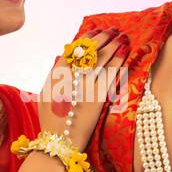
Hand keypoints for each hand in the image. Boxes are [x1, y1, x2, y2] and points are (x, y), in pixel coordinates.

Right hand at [35, 29, 129, 152]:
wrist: (60, 142)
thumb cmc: (51, 120)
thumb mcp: (45, 94)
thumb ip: (54, 75)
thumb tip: (63, 57)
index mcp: (56, 75)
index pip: (74, 49)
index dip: (87, 38)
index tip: (96, 31)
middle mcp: (70, 77)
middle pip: (90, 51)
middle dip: (103, 38)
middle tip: (113, 30)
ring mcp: (85, 86)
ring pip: (102, 59)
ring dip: (113, 45)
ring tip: (122, 36)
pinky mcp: (98, 97)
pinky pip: (111, 74)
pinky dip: (118, 60)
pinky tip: (125, 51)